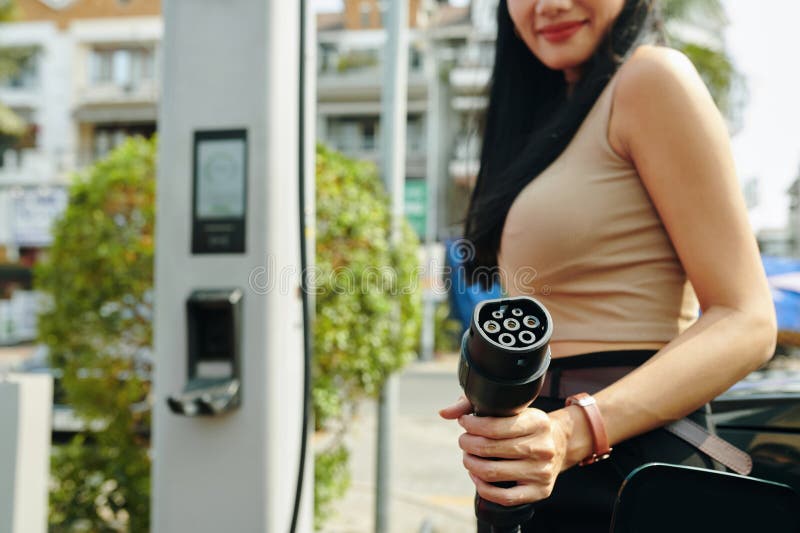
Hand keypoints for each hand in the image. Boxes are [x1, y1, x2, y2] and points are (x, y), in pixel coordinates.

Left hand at [440, 398, 570, 506]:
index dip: (471, 424)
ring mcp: (541, 472)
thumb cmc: (526, 424)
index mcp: (538, 422)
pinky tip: (477, 476)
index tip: (464, 422)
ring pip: (491, 472)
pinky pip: (503, 497)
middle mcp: (542, 447)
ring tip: (468, 456)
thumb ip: (473, 403)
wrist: (559, 445)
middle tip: (464, 440)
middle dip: (467, 443)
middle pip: (489, 449)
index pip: (494, 426)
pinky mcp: (539, 491)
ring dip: (471, 464)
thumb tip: (444, 413)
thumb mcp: (511, 408)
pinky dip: (482, 487)